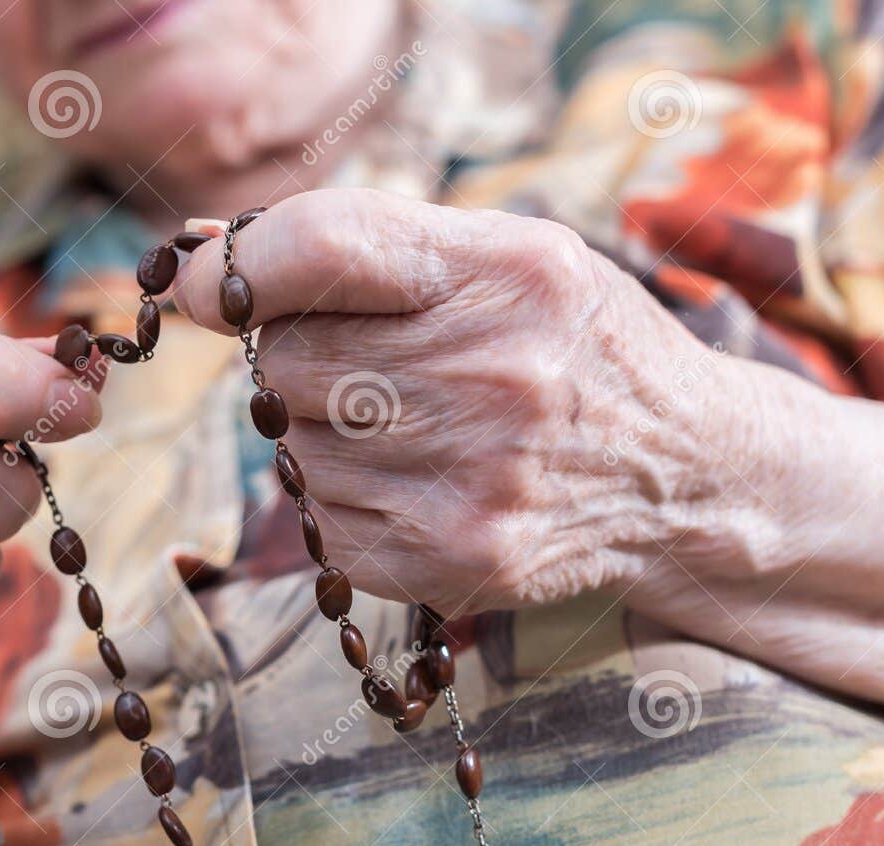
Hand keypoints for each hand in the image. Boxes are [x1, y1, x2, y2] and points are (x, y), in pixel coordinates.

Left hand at [170, 189, 753, 614]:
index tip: (197, 281)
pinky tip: (409, 481)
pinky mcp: (451, 563)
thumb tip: (196, 258)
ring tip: (406, 424)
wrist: (686, 474)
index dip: (236, 267)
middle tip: (362, 361)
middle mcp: (497, 378)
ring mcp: (474, 482)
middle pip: (287, 359)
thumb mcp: (511, 258)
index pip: (324, 248)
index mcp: (511, 273)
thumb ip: (369, 243)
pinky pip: (317, 521)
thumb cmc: (572, 347)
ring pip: (292, 445)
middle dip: (295, 355)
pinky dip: (339, 499)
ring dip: (319, 432)